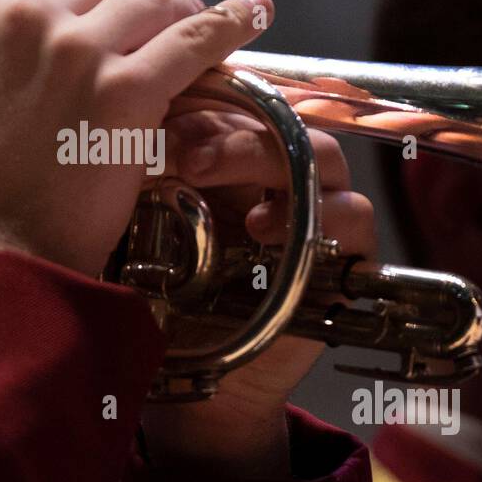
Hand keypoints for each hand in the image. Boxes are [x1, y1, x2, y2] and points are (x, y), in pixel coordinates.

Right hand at [0, 0, 271, 277]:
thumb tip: (40, 28)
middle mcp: (28, 18)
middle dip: (134, 0)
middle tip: (157, 24)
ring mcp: (79, 50)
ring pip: (150, 0)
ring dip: (179, 12)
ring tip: (198, 28)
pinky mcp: (128, 88)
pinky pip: (194, 38)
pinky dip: (231, 21)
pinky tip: (253, 14)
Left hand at [140, 110, 375, 476]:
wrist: (189, 383)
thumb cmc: (160, 302)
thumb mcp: (142, 230)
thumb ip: (145, 175)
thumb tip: (125, 117)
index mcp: (232, 159)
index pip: (238, 101)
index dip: (208, 98)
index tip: (157, 110)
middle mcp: (277, 179)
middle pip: (280, 120)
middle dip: (228, 127)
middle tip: (180, 150)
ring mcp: (315, 215)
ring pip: (321, 156)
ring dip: (269, 159)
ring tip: (211, 182)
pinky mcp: (342, 259)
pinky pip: (356, 216)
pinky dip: (320, 213)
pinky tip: (261, 230)